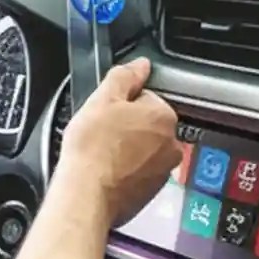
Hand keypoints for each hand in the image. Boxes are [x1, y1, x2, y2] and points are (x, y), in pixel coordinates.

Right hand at [53, 58, 181, 225]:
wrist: (86, 194)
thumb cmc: (92, 147)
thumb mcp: (103, 99)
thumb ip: (125, 76)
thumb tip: (141, 64)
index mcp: (163, 117)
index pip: (146, 98)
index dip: (122, 104)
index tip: (107, 114)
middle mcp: (171, 144)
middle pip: (148, 126)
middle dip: (128, 127)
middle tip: (102, 134)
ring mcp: (163, 171)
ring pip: (144, 150)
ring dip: (127, 150)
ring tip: (102, 155)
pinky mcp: (151, 192)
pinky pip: (140, 173)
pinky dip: (127, 172)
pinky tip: (107, 172)